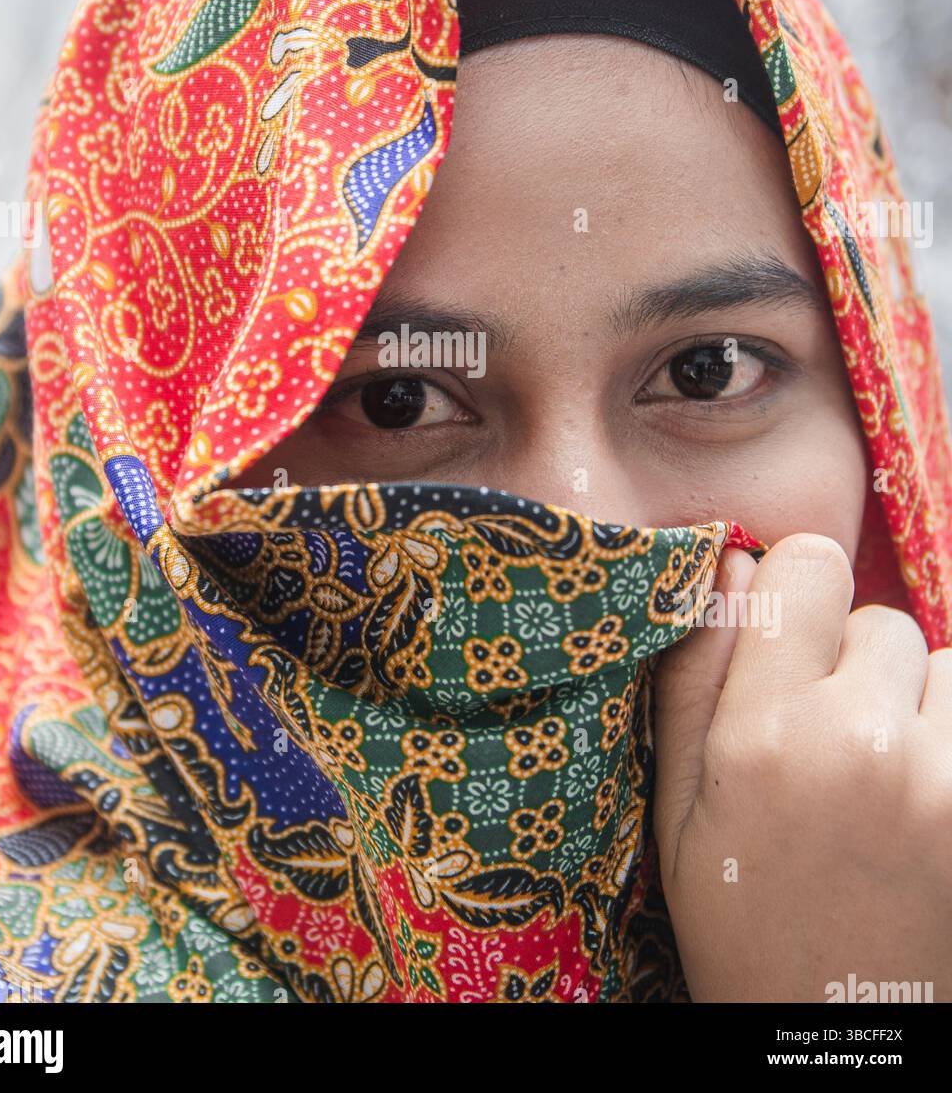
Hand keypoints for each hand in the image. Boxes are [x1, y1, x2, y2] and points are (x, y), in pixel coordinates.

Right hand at [653, 533, 951, 1002]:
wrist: (836, 1040)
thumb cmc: (740, 918)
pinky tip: (922, 798)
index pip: (809, 563)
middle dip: (855, 666)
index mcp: (765, 735)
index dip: (797, 595)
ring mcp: (946, 782)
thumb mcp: (678, 808)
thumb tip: (731, 561)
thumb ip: (693, 676)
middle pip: (881, 620)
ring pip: (946, 667)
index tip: (788, 643)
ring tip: (883, 777)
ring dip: (918, 704)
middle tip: (828, 746)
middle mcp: (862, 743)